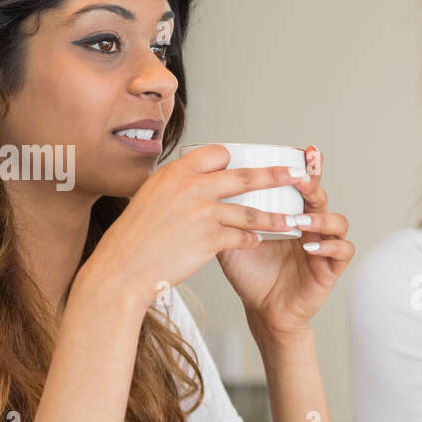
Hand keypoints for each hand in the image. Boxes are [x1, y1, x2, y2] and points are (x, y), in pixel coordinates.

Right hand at [84, 144, 297, 309]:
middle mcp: (192, 187)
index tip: (245, 166)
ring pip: (250, 212)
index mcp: (176, 172)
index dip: (233, 161)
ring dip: (276, 216)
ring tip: (295, 219)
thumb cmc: (134, 237)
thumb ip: (176, 186)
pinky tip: (258, 243)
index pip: (218, 154)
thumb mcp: (150, 197)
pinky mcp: (209, 239)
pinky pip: (242, 238)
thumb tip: (196, 181)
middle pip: (244, 177)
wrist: (122, 268)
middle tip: (299, 176)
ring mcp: (202, 213)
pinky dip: (252, 241)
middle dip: (276, 176)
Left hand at [212, 145, 353, 335]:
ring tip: (300, 222)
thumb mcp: (232, 241)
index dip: (306, 168)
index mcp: (291, 214)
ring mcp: (324, 246)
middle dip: (312, 184)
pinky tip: (311, 248)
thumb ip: (226, 218)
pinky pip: (342, 251)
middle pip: (320, 197)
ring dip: (320, 218)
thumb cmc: (250, 275)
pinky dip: (330, 247)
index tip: (303, 151)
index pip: (301, 186)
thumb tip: (205, 191)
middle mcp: (311, 227)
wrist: (262, 311)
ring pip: (337, 222)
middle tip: (300, 178)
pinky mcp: (331, 268)